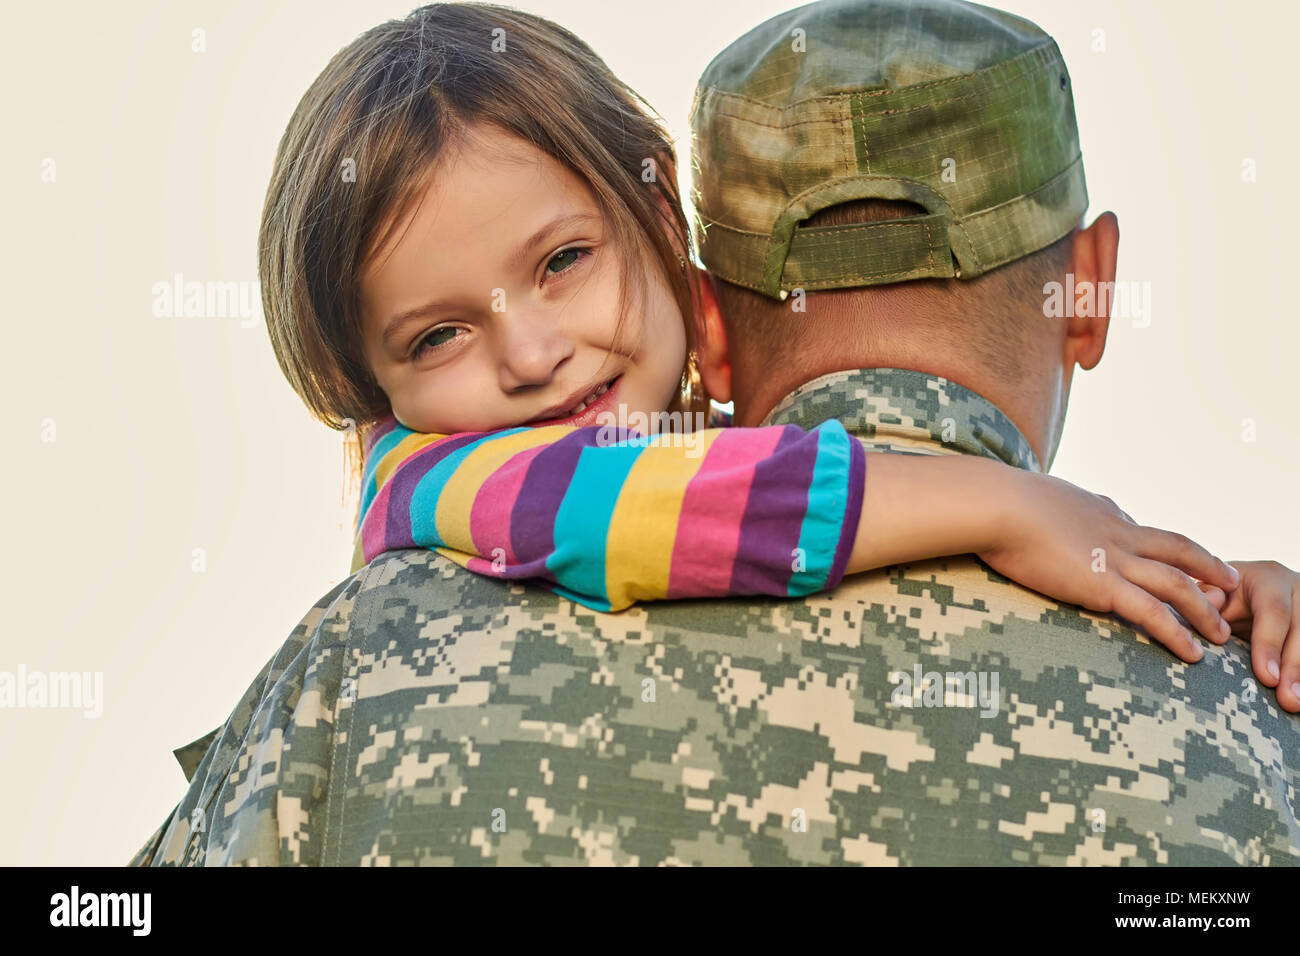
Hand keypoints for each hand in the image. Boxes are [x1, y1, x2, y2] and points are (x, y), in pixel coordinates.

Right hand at [978, 472, 1238, 662]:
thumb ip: (1042, 508)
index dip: (1160, 547)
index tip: (1174, 560)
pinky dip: (1177, 633)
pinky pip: (1152, 613)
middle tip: (1230, 584)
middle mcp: (1117, 531)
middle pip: (1177, 549)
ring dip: (1203, 610)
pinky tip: (1193, 653)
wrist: (997, 505)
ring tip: (1221, 634)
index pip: (1138, 528)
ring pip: (1177, 584)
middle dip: (1208, 567)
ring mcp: (1115, 558)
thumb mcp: (1029, 496)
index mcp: (1098, 510)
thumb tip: (1028, 512)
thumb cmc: (997, 501)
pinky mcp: (1103, 585)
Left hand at [1216, 561, 1299, 711]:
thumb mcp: (1217, 593)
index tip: (1267, 677)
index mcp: (1267, 579)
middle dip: (1294, 667)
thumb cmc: (1225, 599)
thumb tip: (1208, 604)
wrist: (1246, 598)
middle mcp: (1296, 591)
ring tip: (1295, 703)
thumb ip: (1209, 601)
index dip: (1270, 644)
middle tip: (1288, 699)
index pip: (1274, 610)